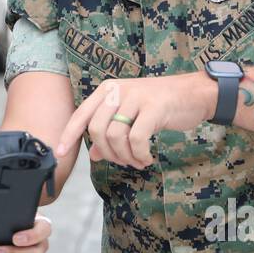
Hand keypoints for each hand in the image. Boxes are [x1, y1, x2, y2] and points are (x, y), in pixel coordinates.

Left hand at [55, 74, 216, 169]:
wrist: (193, 94)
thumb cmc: (159, 106)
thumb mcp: (130, 115)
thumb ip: (109, 131)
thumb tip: (92, 154)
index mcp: (107, 90)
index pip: (81, 114)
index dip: (68, 135)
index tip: (59, 154)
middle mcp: (118, 90)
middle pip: (96, 129)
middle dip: (107, 153)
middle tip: (122, 162)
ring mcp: (136, 97)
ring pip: (115, 136)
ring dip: (124, 157)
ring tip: (136, 162)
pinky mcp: (154, 107)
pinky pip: (137, 138)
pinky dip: (139, 154)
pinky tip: (146, 159)